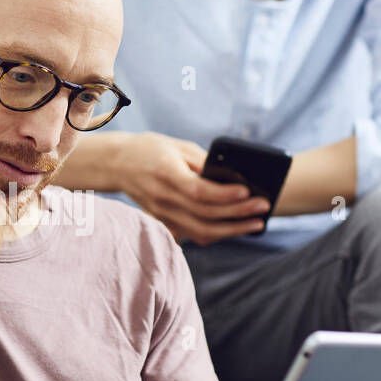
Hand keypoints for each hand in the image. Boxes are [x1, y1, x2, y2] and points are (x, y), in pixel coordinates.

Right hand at [109, 132, 268, 244]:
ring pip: (200, 230)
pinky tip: (235, 228)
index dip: (224, 194)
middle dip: (237, 214)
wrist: (117, 164)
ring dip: (231, 230)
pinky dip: (216, 234)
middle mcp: (163, 198)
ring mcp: (162, 213)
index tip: (248, 191)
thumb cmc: (150, 149)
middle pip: (204, 214)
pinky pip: (193, 234)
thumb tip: (233, 176)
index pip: (198, 191)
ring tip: (256, 223)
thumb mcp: (177, 146)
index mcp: (165, 174)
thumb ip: (203, 162)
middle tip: (264, 208)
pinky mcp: (164, 221)